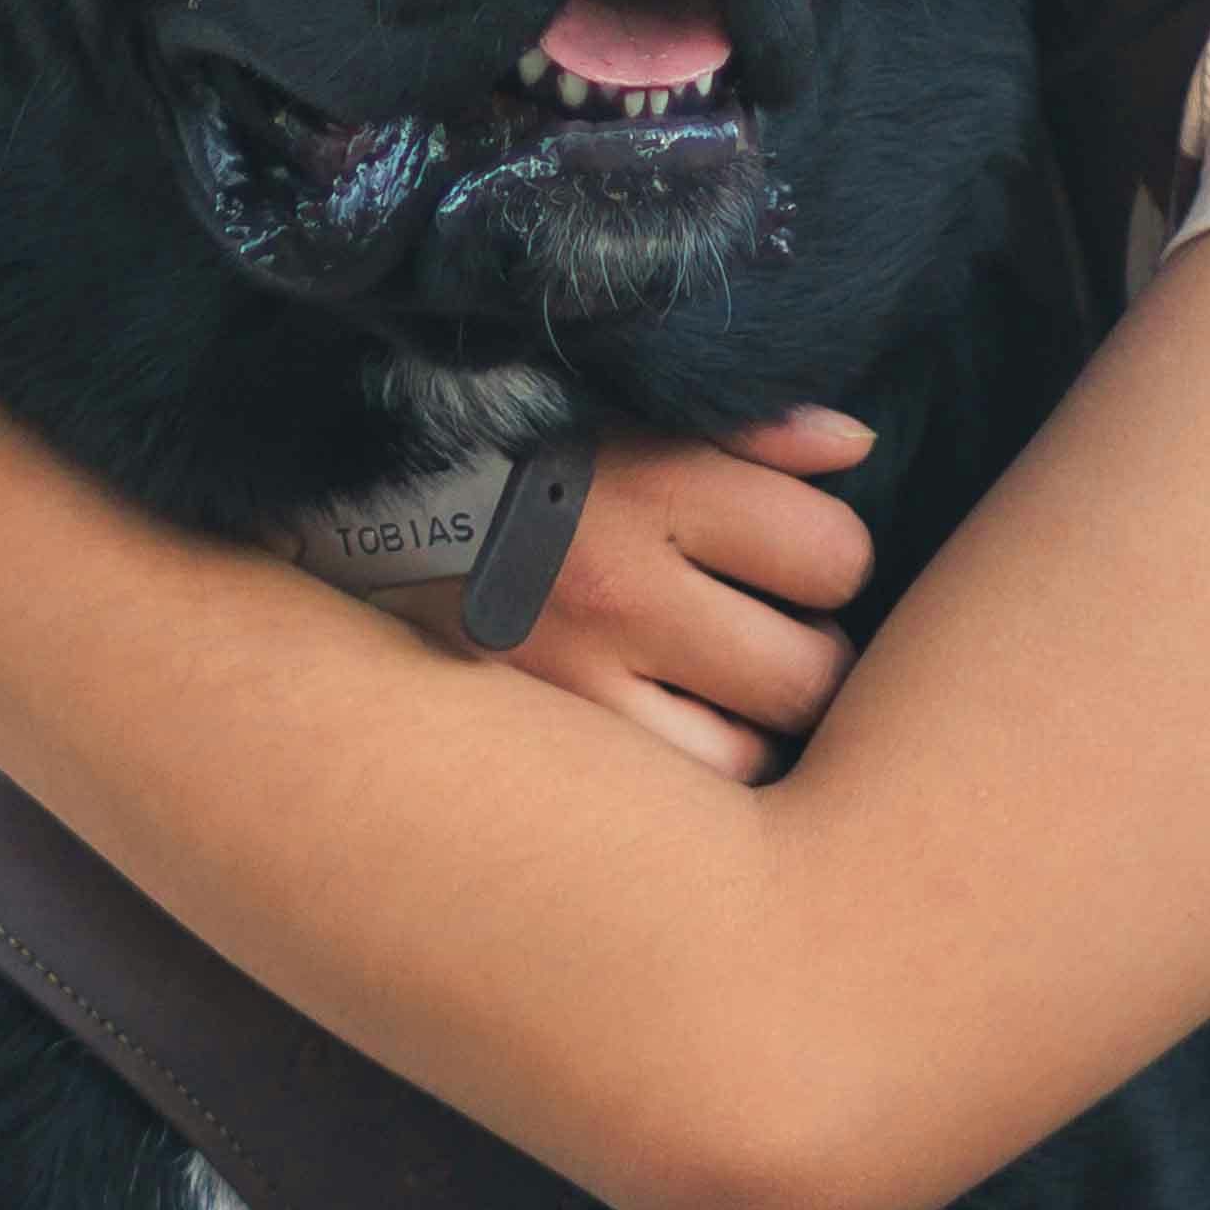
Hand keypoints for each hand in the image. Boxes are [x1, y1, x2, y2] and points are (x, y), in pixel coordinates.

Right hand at [514, 413, 875, 782]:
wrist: (352, 514)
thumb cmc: (517, 454)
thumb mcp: (626, 412)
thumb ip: (750, 427)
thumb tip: (857, 449)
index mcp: (653, 482)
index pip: (835, 556)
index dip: (828, 562)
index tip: (790, 563)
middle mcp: (617, 588)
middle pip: (811, 673)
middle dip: (807, 657)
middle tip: (769, 639)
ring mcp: (572, 682)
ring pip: (751, 755)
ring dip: (753, 728)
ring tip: (718, 691)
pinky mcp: (536, 746)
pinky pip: (671, 797)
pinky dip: (690, 774)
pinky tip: (668, 732)